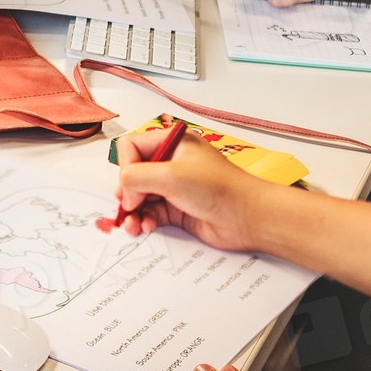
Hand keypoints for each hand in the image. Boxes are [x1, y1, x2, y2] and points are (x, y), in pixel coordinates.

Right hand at [115, 124, 271, 249]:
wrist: (246, 217)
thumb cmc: (220, 188)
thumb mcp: (171, 175)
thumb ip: (137, 177)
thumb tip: (124, 190)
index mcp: (173, 143)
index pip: (132, 147)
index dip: (126, 167)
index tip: (131, 186)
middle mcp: (172, 162)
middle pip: (133, 174)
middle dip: (127, 193)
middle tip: (130, 206)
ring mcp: (174, 186)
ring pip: (139, 196)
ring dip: (133, 211)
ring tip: (134, 225)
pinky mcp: (178, 208)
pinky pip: (150, 213)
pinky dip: (144, 220)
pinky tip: (147, 227)